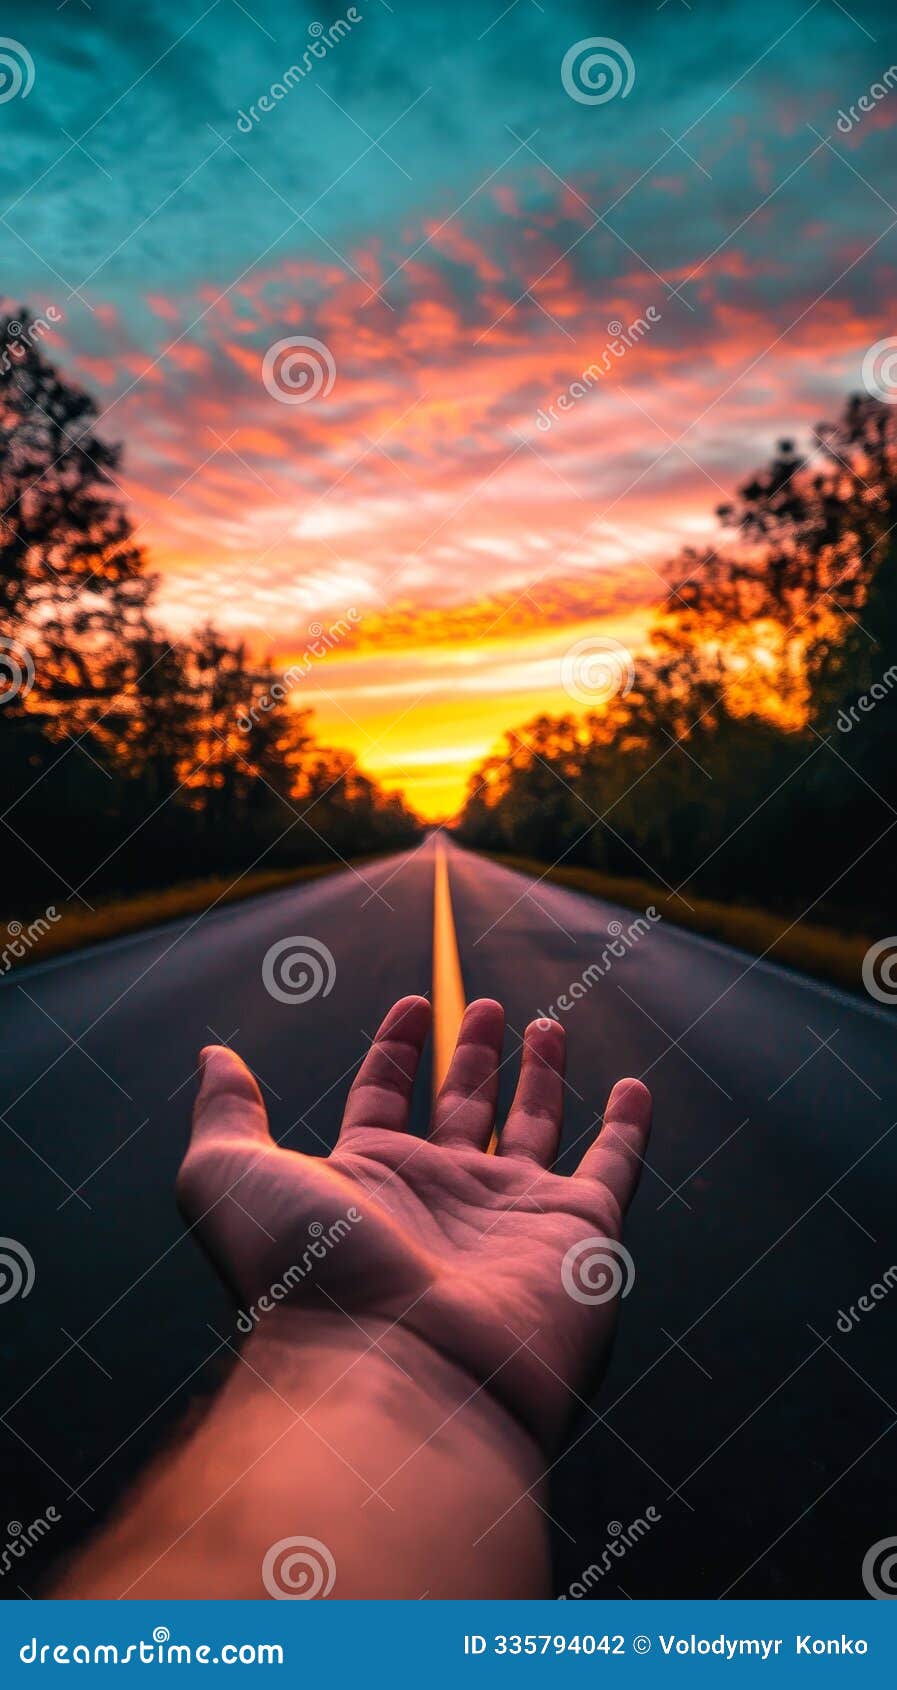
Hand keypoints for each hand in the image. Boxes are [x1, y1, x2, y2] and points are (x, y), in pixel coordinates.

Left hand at [177, 996, 651, 1450]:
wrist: (396, 1374)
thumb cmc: (308, 1280)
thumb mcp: (232, 1178)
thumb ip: (225, 1115)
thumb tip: (214, 1060)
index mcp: (367, 1182)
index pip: (383, 1099)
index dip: (395, 1051)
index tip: (412, 1004)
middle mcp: (440, 1198)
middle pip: (460, 1110)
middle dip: (471, 1057)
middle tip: (484, 1007)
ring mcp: (511, 1217)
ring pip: (532, 1130)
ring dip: (541, 1078)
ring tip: (547, 1025)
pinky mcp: (578, 1236)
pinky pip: (612, 1170)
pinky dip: (628, 1131)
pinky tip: (634, 1090)